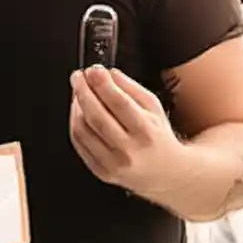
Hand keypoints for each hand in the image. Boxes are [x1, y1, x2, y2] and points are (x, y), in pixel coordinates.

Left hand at [69, 65, 187, 196]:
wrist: (167, 173)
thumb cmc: (158, 137)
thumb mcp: (154, 107)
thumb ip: (131, 87)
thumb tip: (108, 73)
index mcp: (146, 131)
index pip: (118, 102)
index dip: (101, 82)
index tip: (93, 70)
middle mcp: (129, 149)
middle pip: (96, 115)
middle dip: (82, 91)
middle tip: (78, 77)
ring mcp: (113, 163)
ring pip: (82, 129)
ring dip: (75, 106)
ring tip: (78, 93)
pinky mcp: (101, 172)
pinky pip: (79, 143)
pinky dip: (74, 123)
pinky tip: (78, 112)